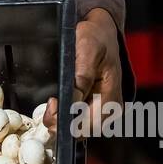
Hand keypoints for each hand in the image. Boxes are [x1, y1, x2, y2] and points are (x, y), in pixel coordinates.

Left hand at [43, 8, 122, 135]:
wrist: (101, 32)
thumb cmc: (97, 38)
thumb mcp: (88, 50)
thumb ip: (81, 77)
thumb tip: (71, 102)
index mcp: (112, 98)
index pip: (89, 125)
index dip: (68, 122)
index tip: (53, 107)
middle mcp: (111, 108)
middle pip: (83, 131)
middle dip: (62, 122)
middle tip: (50, 106)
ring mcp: (103, 109)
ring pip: (79, 127)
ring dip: (63, 119)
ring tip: (54, 103)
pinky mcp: (95, 106)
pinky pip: (78, 119)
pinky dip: (66, 114)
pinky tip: (59, 104)